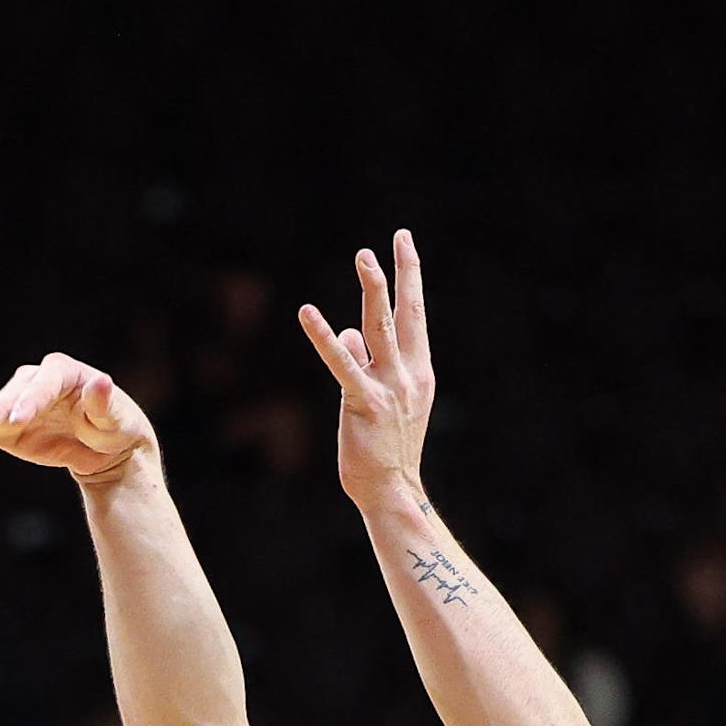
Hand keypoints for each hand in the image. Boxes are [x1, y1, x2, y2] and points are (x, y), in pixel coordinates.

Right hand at [0, 351, 159, 486]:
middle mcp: (30, 383)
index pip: (42, 383)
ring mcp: (11, 405)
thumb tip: (101, 382)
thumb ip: (105, 404)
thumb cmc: (114, 426)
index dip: (30, 401)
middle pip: (5, 397)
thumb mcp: (117, 419)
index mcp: (61, 373)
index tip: (17, 420)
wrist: (105, 447)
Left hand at [293, 235, 438, 520]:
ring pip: (381, 328)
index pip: (414, 315)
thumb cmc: (383, 448)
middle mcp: (409, 373)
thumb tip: (349, 333)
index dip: (409, 277)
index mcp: (418, 371)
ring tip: (364, 256)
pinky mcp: (364, 403)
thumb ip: (365, 363)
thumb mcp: (380, 399)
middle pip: (406, 312)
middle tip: (395, 237)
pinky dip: (324, 336)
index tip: (404, 243)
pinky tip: (308, 313)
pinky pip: (341, 363)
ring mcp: (390, 387)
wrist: (391, 488)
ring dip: (373, 289)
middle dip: (401, 272)